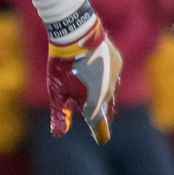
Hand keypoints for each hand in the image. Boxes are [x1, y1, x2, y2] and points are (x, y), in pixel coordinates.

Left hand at [47, 16, 122, 143]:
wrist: (76, 33)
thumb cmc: (63, 64)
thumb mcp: (57, 91)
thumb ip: (59, 114)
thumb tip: (58, 134)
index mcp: (94, 102)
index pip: (98, 124)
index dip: (100, 133)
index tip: (102, 141)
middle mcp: (108, 91)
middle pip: (105, 108)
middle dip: (101, 117)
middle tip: (100, 127)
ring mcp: (114, 76)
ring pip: (110, 92)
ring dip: (105, 100)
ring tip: (103, 106)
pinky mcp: (116, 62)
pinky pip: (112, 76)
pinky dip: (106, 80)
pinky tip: (102, 78)